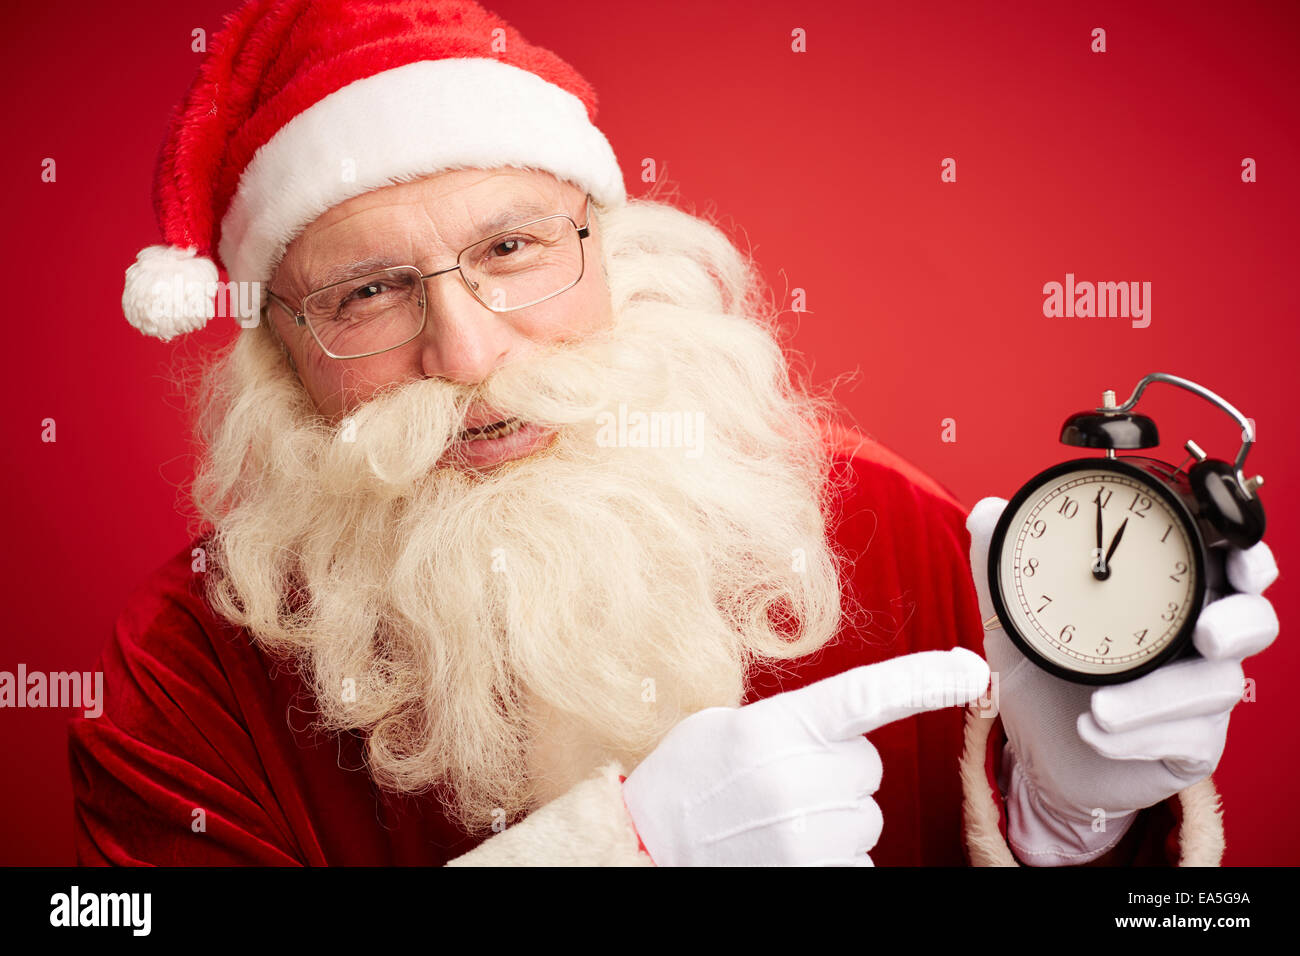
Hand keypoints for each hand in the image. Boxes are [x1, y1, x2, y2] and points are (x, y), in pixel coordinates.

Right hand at [620, 648, 989, 865]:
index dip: (923, 680)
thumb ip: (789, 720)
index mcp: (777, 727)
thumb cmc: (685, 781)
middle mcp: (799, 779)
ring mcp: (809, 834)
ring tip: (774, 820)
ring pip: (865, 817)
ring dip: (833, 817)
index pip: (866, 696)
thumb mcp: (725, 728)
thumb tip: (846, 729)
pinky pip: (857, 859)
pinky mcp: (816, 874)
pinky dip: (830, 854)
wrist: (647, 847)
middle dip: (835, 773)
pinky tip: (783, 848)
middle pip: (866, 768)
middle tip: (780, 783)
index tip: (971, 669)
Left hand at [967, 496, 1278, 864]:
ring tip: (1100, 705)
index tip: (1238, 552)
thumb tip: (986, 510)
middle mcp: (1193, 641)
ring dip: (1159, 695)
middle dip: (1241, 621)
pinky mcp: (1192, 746)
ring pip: (1218, 685)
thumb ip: (1002, 567)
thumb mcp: (1014, 622)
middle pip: (1254, 620)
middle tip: (1206, 632)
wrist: (1036, 756)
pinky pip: (1189, 737)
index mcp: (1164, 595)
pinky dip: (1139, 734)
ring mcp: (1198, 695)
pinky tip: (1093, 731)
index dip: (1246, 554)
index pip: (1224, 562)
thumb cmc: (1042, 680)